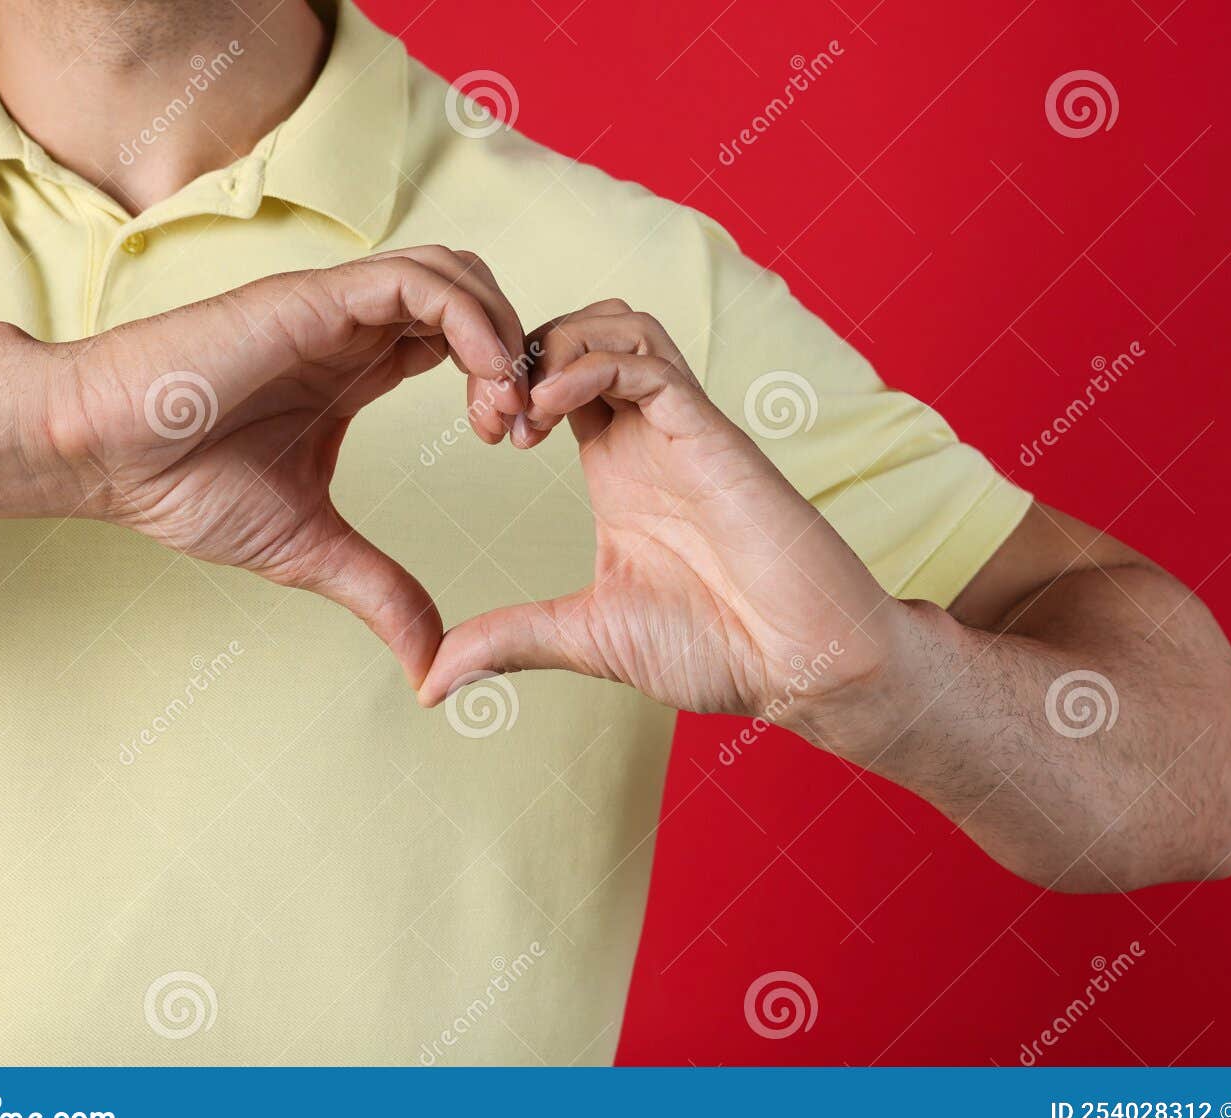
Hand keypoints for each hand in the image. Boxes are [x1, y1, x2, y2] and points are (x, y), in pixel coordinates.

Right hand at [41, 246, 529, 684]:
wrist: (103, 456)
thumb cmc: (184, 487)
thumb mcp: (312, 551)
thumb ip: (381, 593)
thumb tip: (430, 666)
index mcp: (356, 368)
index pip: (461, 342)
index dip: (504, 382)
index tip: (513, 443)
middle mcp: (353, 327)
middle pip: (473, 299)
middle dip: (517, 355)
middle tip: (523, 427)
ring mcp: (335, 306)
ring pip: (456, 274)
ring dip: (502, 335)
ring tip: (506, 408)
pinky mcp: (313, 298)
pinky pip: (419, 281)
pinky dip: (471, 321)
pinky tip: (484, 382)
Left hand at [418, 300, 899, 725]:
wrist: (799, 664)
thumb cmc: (716, 647)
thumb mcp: (584, 637)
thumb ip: (510, 641)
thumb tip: (431, 681)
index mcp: (617, 467)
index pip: (555, 379)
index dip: (505, 386)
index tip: (480, 436)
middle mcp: (647, 435)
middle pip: (583, 330)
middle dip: (521, 351)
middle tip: (490, 413)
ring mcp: (681, 428)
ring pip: (619, 323)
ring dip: (556, 345)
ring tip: (520, 406)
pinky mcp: (711, 432)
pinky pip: (648, 361)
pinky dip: (590, 365)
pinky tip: (548, 409)